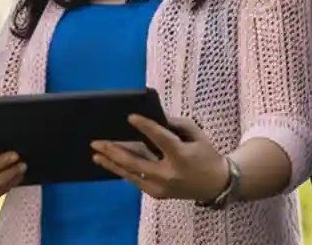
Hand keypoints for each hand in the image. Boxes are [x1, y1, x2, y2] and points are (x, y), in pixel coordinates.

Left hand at [92, 115, 228, 201]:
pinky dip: (122, 171)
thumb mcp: (196, 134)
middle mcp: (169, 174)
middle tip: (97, 142)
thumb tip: (151, 118)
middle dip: (115, 151)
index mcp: (182, 156)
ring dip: (112, 164)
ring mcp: (161, 187)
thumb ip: (175, 124)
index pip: (161, 139)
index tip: (130, 117)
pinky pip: (135, 180)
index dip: (145, 127)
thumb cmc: (205, 154)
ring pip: (131, 174)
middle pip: (136, 162)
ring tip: (96, 154)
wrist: (215, 185)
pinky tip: (109, 163)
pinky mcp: (157, 194)